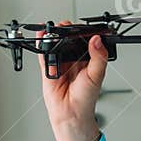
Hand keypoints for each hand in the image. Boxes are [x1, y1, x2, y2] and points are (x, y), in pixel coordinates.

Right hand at [38, 20, 108, 140]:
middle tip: (67, 27)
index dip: (85, 33)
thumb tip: (97, 40)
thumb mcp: (97, 75)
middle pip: (69, 40)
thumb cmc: (86, 99)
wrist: (71, 114)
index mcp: (88, 60)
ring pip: (56, 44)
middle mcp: (74, 60)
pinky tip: (43, 36)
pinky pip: (44, 54)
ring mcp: (60, 63)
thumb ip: (98, 56)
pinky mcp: (48, 69)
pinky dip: (42, 44)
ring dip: (54, 35)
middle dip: (67, 31)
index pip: (86, 41)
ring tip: (55, 29)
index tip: (84, 27)